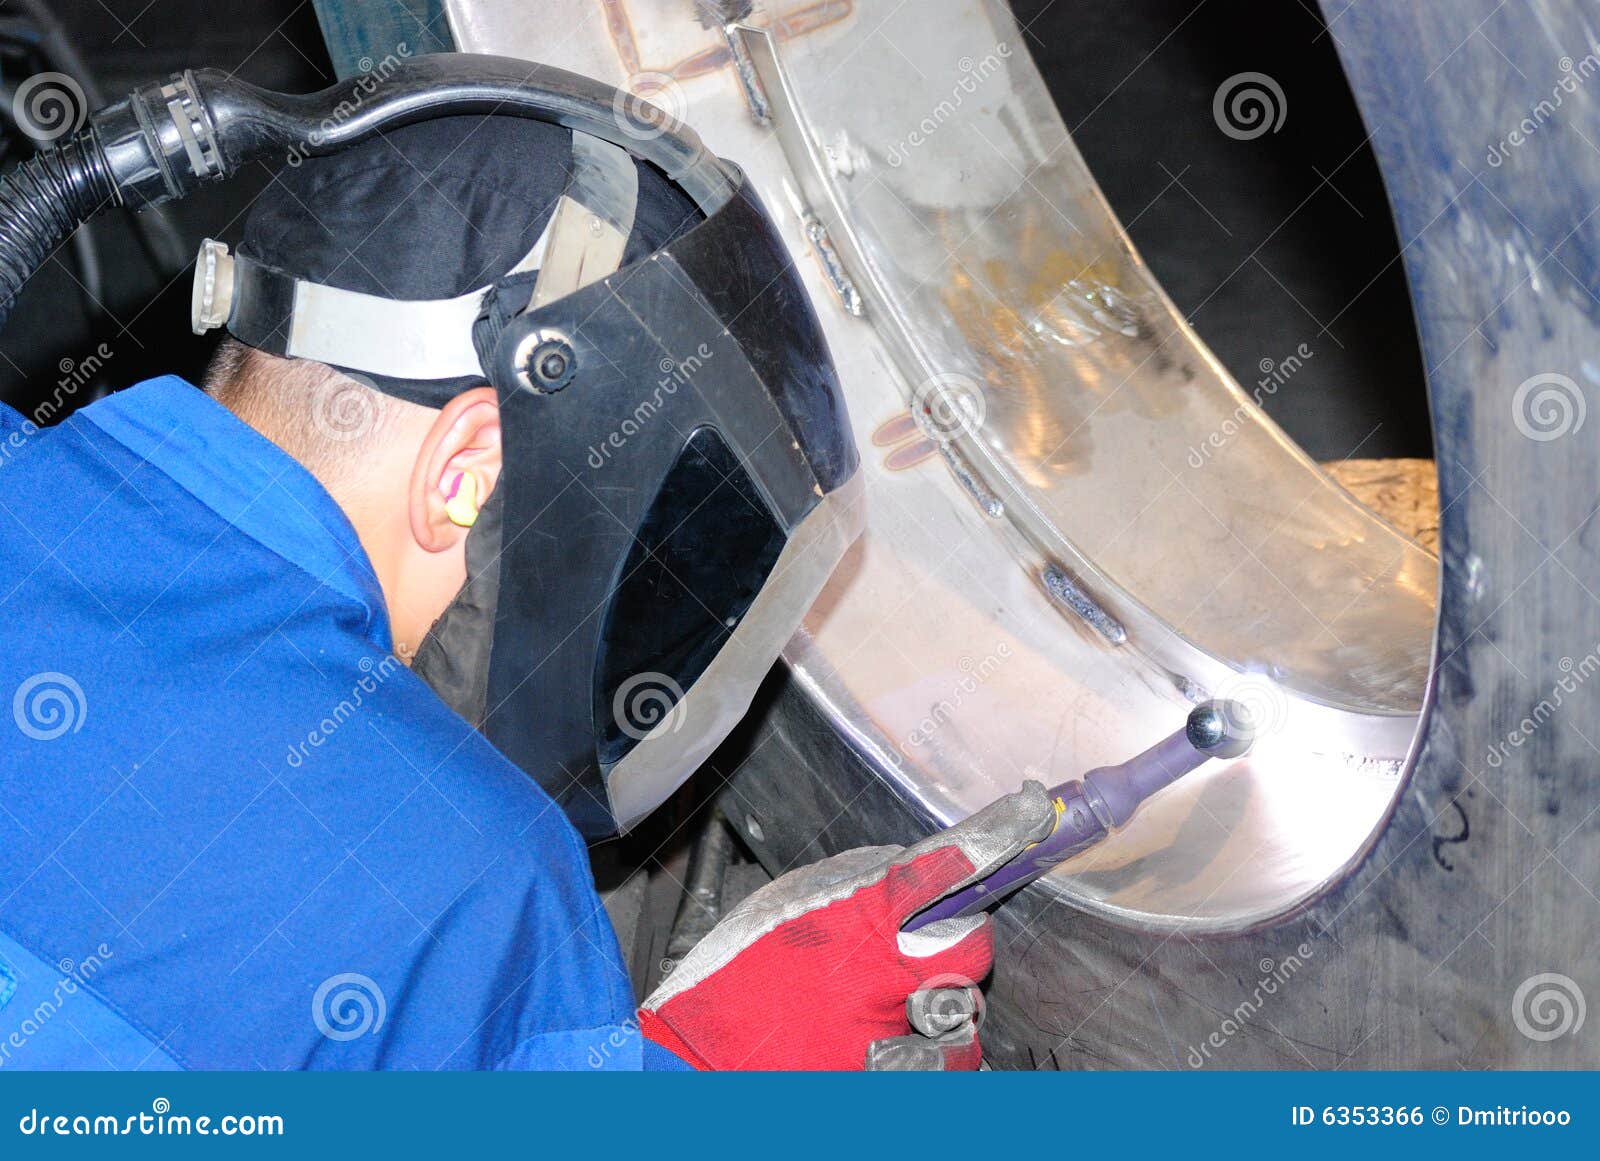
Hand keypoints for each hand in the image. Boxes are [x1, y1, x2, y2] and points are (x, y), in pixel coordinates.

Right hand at [637, 782, 1055, 1069]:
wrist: (695, 1070)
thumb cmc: (728, 987)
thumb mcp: (778, 910)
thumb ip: (848, 888)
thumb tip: (905, 871)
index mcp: (853, 921)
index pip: (941, 866)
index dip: (994, 836)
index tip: (1031, 813)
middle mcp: (882, 978)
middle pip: (972, 947)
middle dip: (958, 948)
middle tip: (923, 957)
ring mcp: (892, 1040)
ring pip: (965, 1020)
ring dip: (943, 1018)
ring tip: (894, 1022)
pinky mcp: (890, 1088)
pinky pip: (946, 1075)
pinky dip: (929, 1066)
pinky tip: (891, 1060)